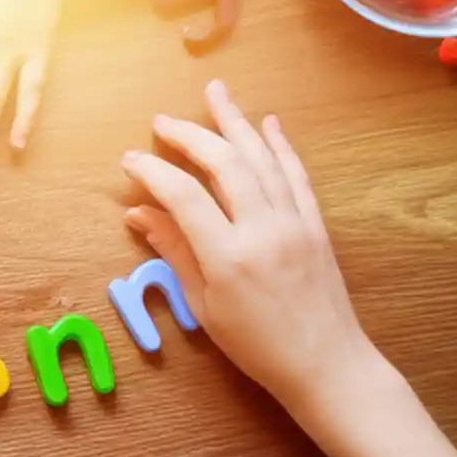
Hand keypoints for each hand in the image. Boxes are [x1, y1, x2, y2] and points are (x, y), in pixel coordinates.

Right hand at [121, 81, 377, 407]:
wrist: (326, 364)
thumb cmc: (256, 346)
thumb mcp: (204, 307)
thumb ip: (175, 253)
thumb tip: (140, 214)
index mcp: (228, 256)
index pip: (184, 195)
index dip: (153, 172)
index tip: (130, 159)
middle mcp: (263, 229)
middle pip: (224, 163)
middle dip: (190, 135)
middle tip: (162, 121)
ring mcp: (294, 222)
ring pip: (261, 158)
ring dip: (236, 122)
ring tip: (216, 92)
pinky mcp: (316, 223)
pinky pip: (295, 174)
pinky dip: (280, 145)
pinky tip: (268, 124)